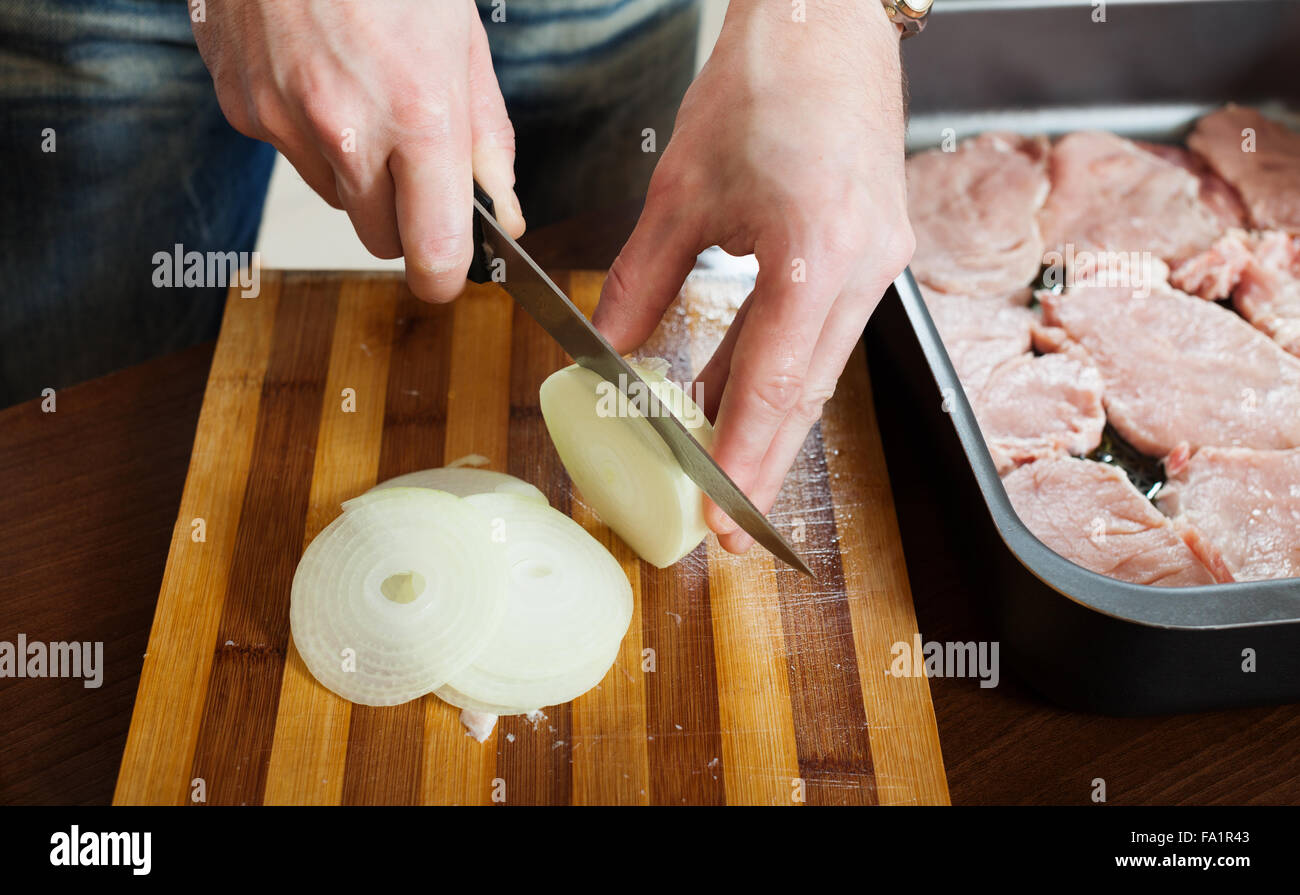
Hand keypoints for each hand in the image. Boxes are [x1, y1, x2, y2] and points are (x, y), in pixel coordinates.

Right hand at [193, 0, 523, 300]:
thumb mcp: (463, 43)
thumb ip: (486, 138)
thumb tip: (501, 210)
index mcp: (419, 118)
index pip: (433, 256)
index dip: (445, 274)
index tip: (450, 268)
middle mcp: (347, 132)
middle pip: (381, 240)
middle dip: (403, 217)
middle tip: (414, 162)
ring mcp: (284, 123)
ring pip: (334, 198)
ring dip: (356, 172)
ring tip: (363, 96)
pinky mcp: (241, 108)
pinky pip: (289, 153)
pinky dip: (308, 133)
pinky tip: (318, 75)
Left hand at [592, 1, 913, 552]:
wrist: (829, 23)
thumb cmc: (761, 86)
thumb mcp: (682, 191)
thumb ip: (641, 281)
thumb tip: (606, 353)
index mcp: (817, 251)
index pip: (775, 384)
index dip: (745, 460)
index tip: (720, 518)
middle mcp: (863, 268)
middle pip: (807, 394)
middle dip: (763, 464)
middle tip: (724, 525)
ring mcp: (880, 263)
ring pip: (818, 371)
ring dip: (770, 423)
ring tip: (721, 473)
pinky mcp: (875, 254)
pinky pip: (823, 334)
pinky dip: (779, 372)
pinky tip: (736, 396)